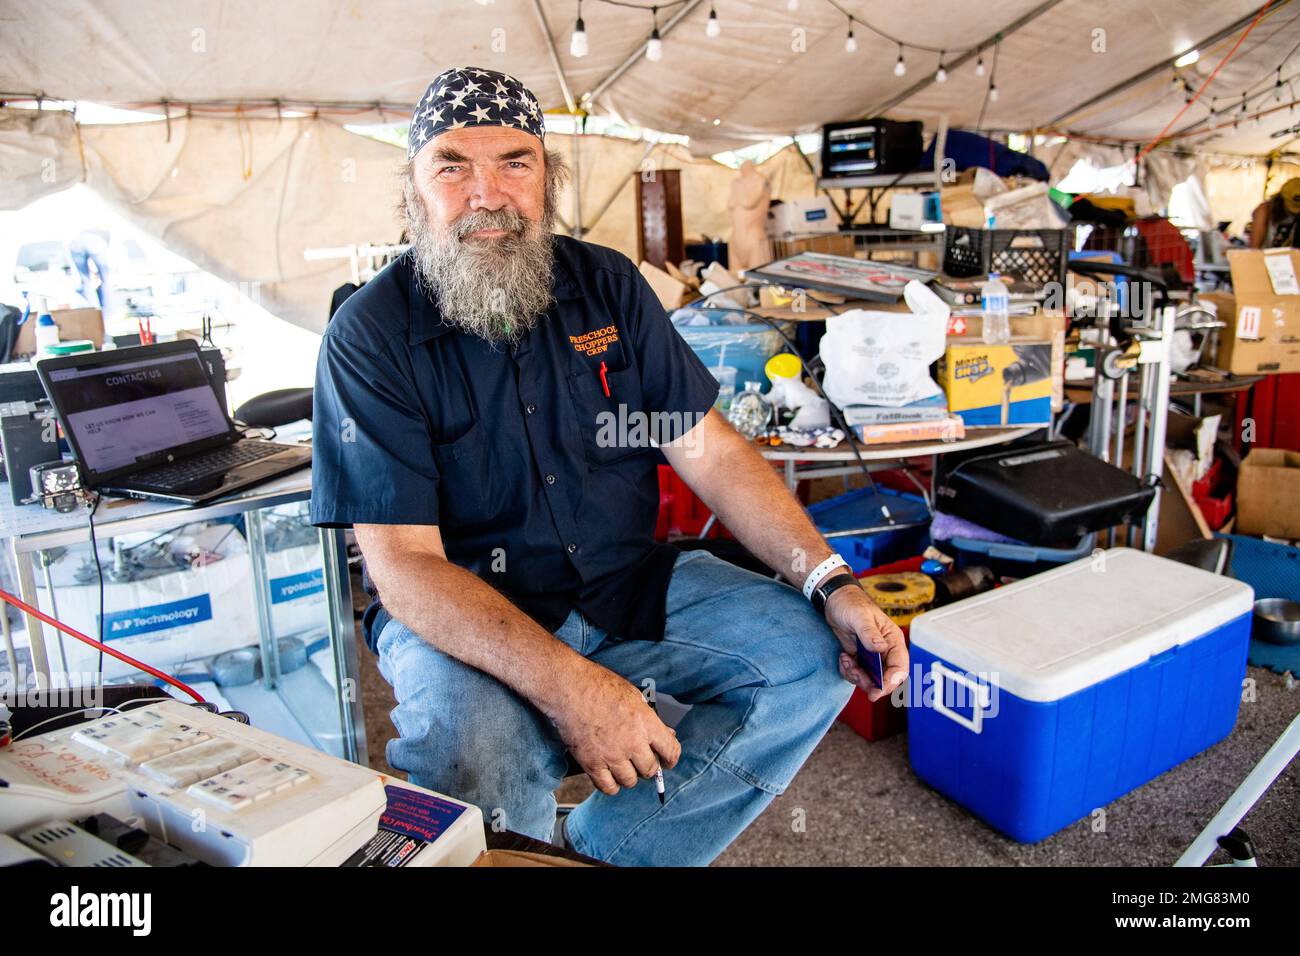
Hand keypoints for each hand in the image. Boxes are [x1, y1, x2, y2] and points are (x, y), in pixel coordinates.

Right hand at [551, 660, 681, 795]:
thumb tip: (667, 734)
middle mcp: (631, 742)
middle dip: (649, 766)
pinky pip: (608, 787)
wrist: (569, 688)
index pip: (670, 751)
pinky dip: (611, 785)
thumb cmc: (599, 686)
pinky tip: (609, 774)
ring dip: (629, 775)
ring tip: (623, 765)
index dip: (670, 758)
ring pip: (630, 781)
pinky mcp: (591, 764)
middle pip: (651, 770)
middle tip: (642, 760)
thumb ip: (651, 719)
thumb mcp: (634, 696)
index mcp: (645, 723)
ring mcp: (611, 755)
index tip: (667, 761)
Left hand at [823, 574, 908, 701]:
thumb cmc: (850, 603)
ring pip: (871, 679)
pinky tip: (843, 657)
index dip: (891, 681)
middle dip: (871, 683)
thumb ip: (870, 633)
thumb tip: (881, 649)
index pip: (900, 667)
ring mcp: (872, 656)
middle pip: (886, 678)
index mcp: (892, 640)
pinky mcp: (860, 658)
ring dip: (857, 676)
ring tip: (846, 660)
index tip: (877, 690)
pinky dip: (849, 671)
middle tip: (856, 676)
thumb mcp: (860, 616)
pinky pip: (857, 674)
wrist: (834, 600)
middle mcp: (885, 651)